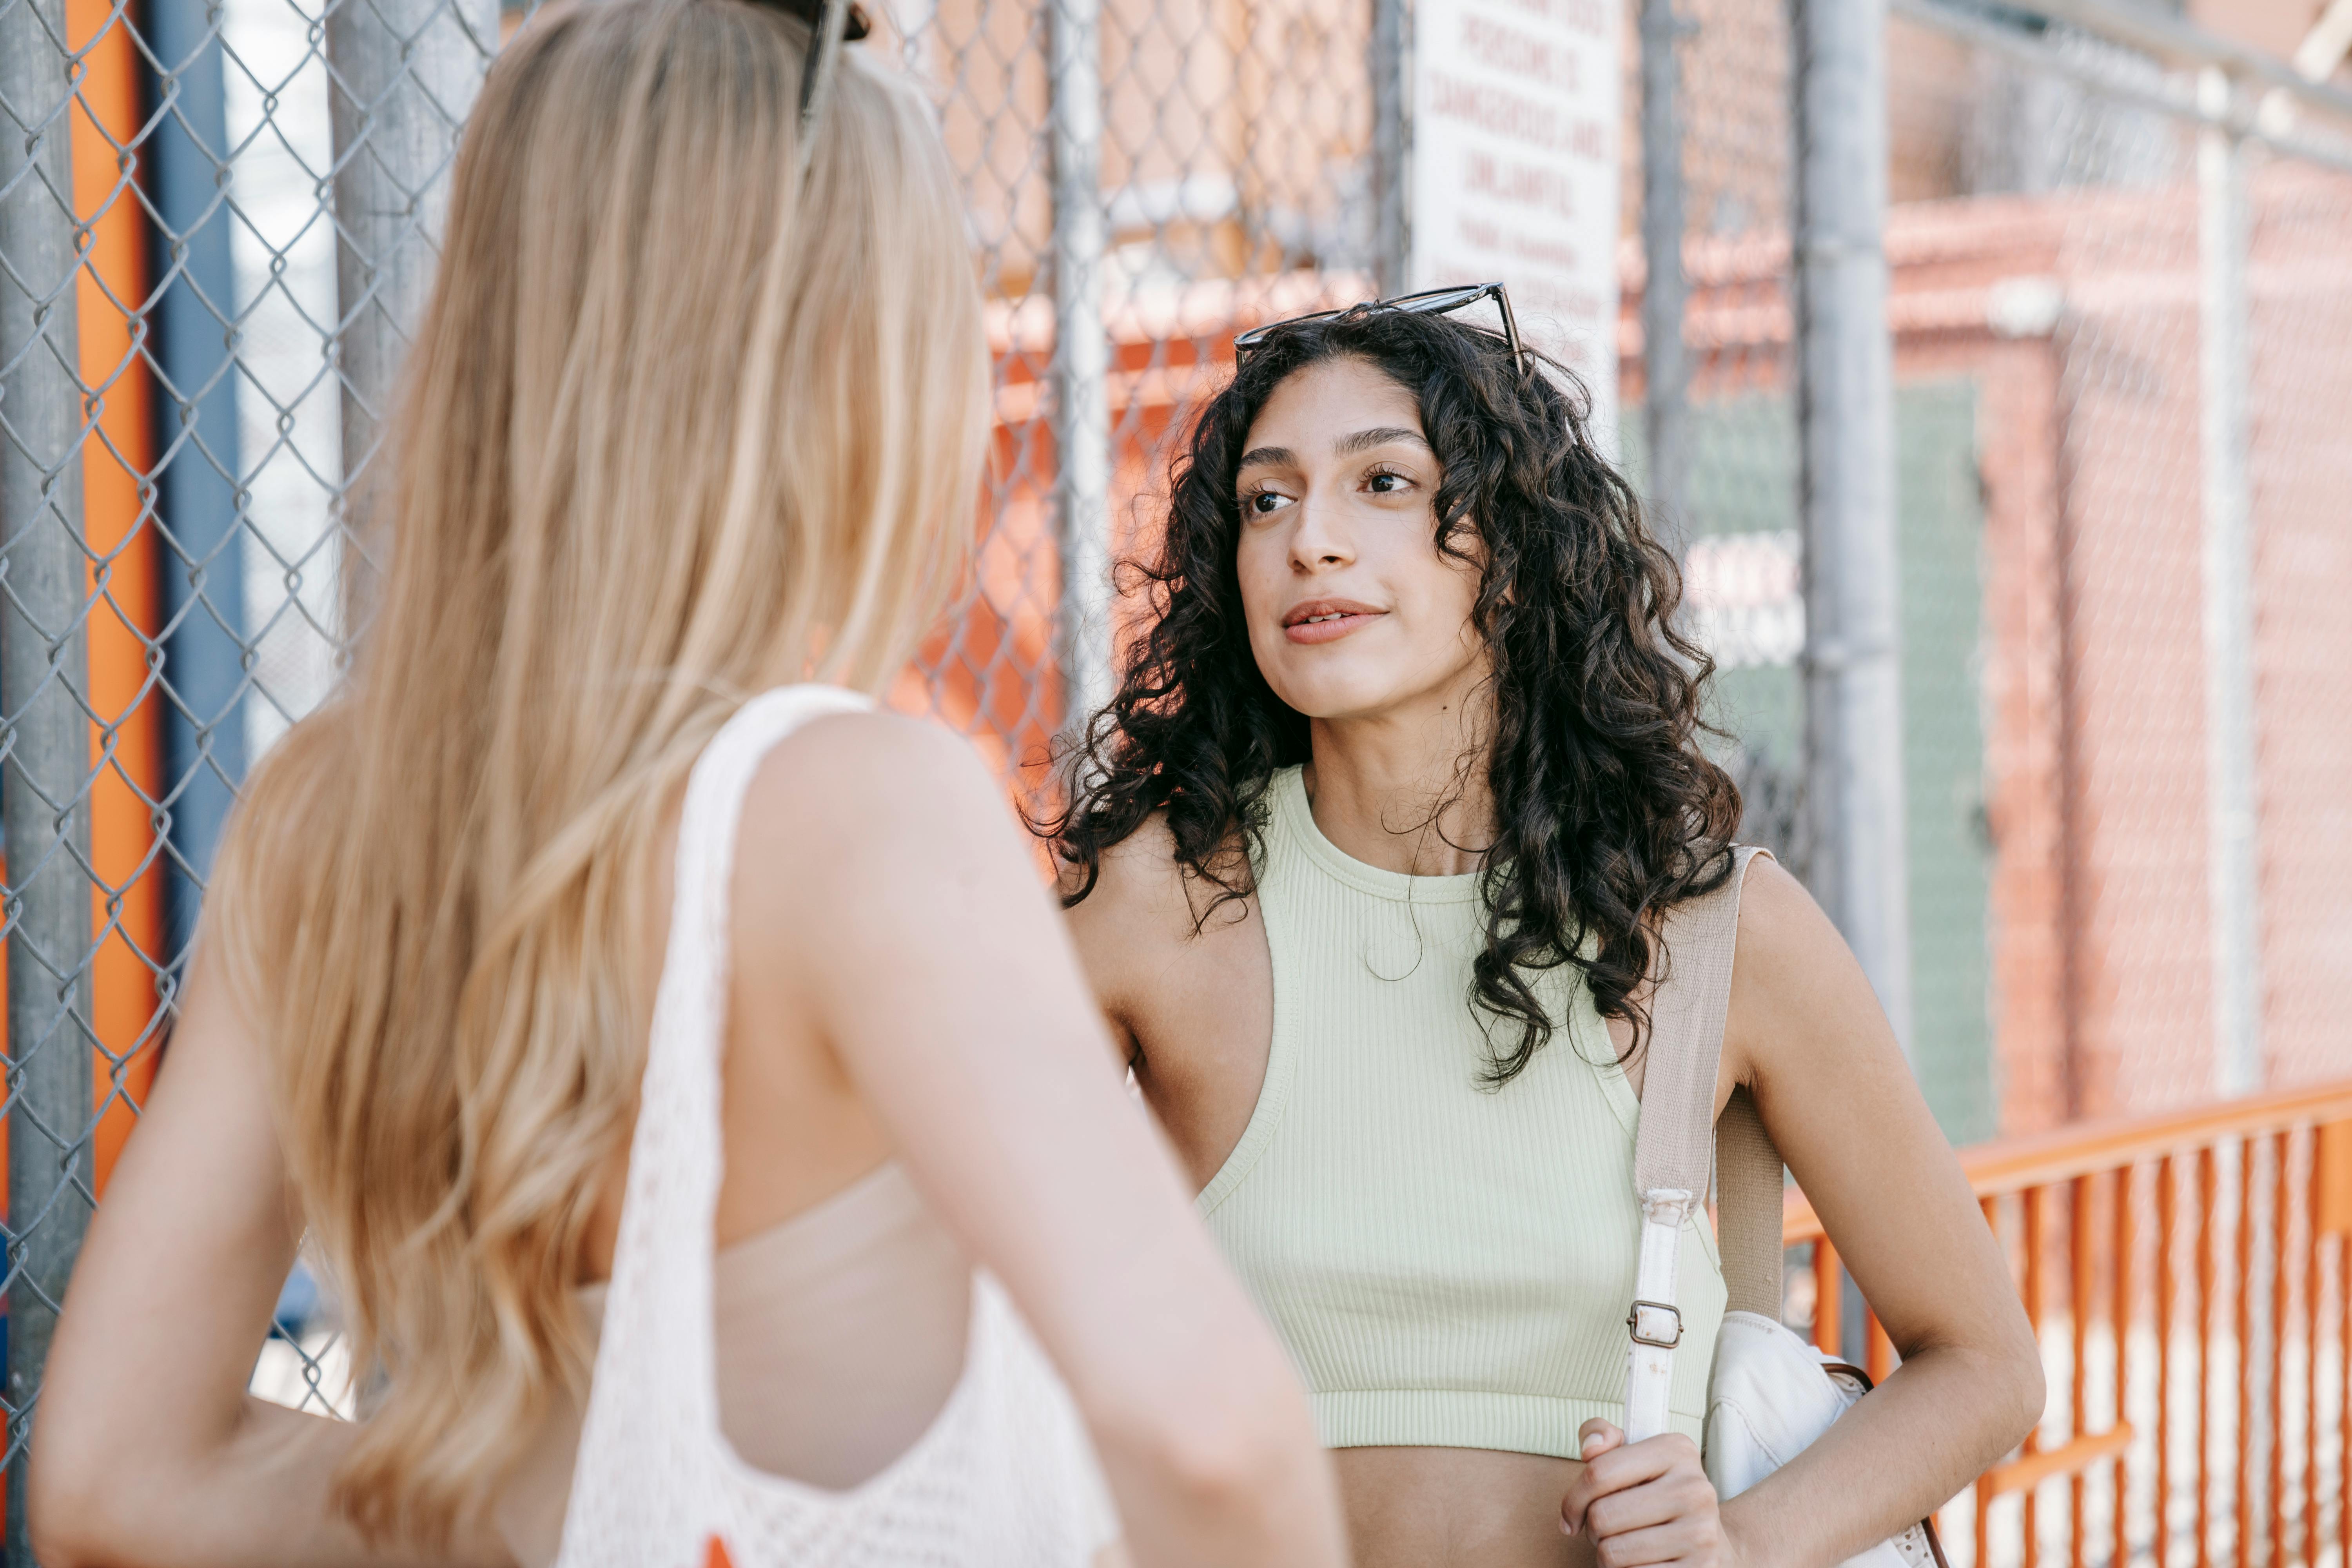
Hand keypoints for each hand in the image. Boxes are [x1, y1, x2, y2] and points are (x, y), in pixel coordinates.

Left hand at [1559, 1419, 1735, 1567]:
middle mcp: (1694, 1488)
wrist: (1711, 1541)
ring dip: (1607, 1555)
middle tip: (1607, 1531)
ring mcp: (1701, 1532)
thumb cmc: (1656, 1496)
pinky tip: (1641, 1563)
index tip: (1572, 1514)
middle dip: (1593, 1529)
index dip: (1573, 1499)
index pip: (1598, 1472)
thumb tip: (1590, 1449)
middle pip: (1602, 1516)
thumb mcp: (1635, 1457)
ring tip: (1625, 1546)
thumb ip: (1602, 1437)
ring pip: (1612, 1552)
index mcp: (1677, 1451)